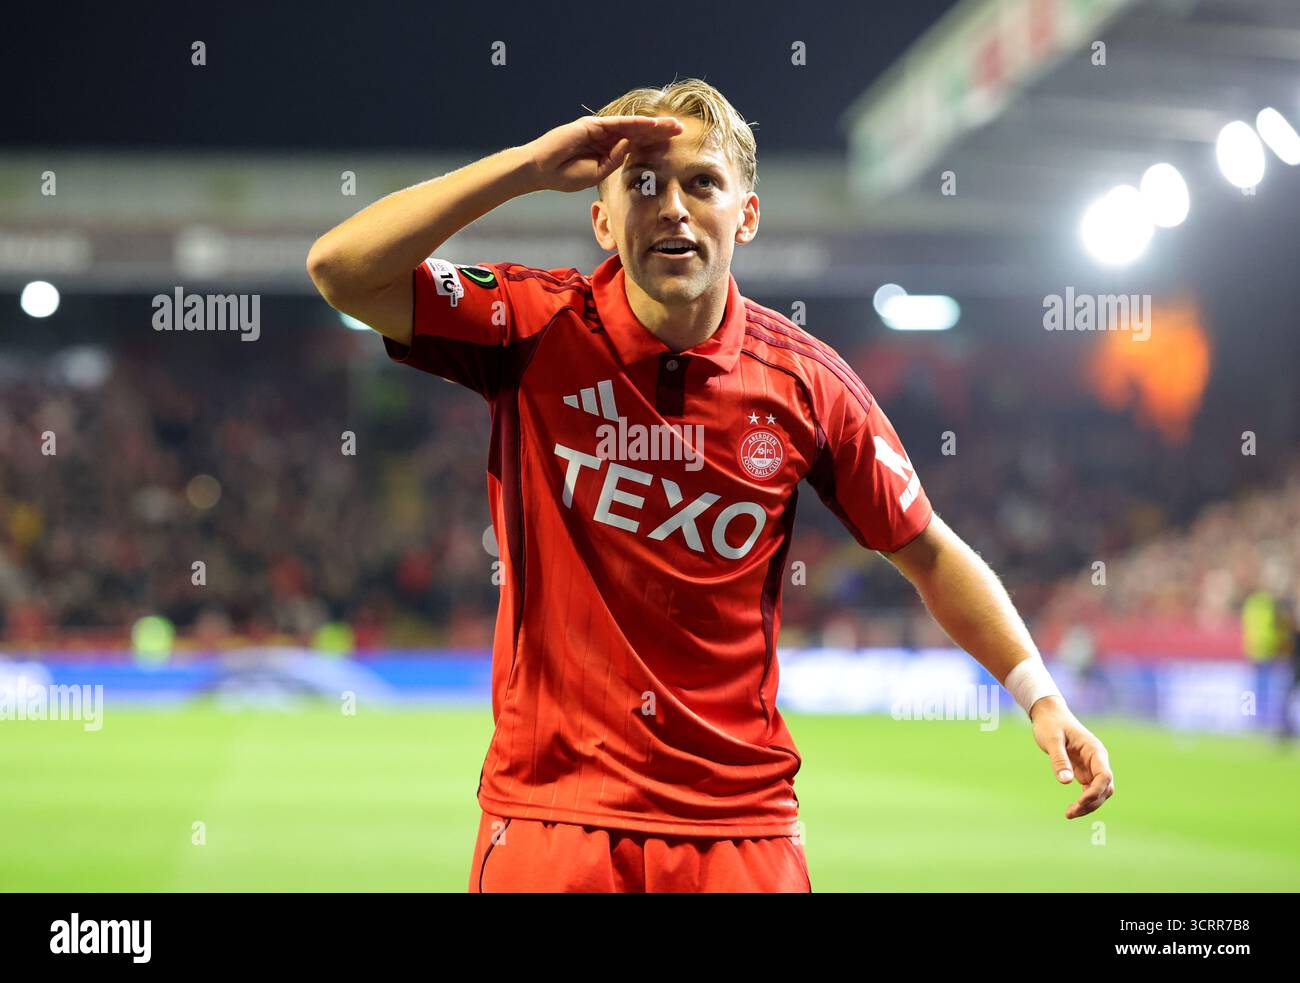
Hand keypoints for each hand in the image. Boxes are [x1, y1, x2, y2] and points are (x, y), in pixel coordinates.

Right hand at [521, 115, 684, 192]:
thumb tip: (631, 147)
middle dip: (660, 131)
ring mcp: (600, 130)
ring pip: (631, 126)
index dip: (655, 144)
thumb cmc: (565, 175)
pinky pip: (617, 124)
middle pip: (639, 133)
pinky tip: (650, 124)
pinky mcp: (592, 125)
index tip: (674, 146)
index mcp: (608, 151)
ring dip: (652, 125)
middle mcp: (606, 138)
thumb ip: (614, 161)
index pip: (637, 146)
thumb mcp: (597, 174)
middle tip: (682, 129)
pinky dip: (634, 124)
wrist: (541, 170)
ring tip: (672, 125)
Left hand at [1029, 695, 1115, 819]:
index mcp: (1095, 750)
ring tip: (1069, 814)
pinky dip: (1084, 801)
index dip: (1096, 791)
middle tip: (1071, 812)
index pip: (1104, 775)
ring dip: (1088, 805)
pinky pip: (1090, 790)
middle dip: (1092, 802)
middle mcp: (1098, 760)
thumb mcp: (1051, 739)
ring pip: (1100, 792)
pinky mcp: (1084, 771)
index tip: (1080, 801)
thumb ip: (1059, 759)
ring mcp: (1092, 766)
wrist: (1049, 715)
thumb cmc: (1051, 724)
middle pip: (1105, 788)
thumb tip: (1065, 782)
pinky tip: (1072, 809)